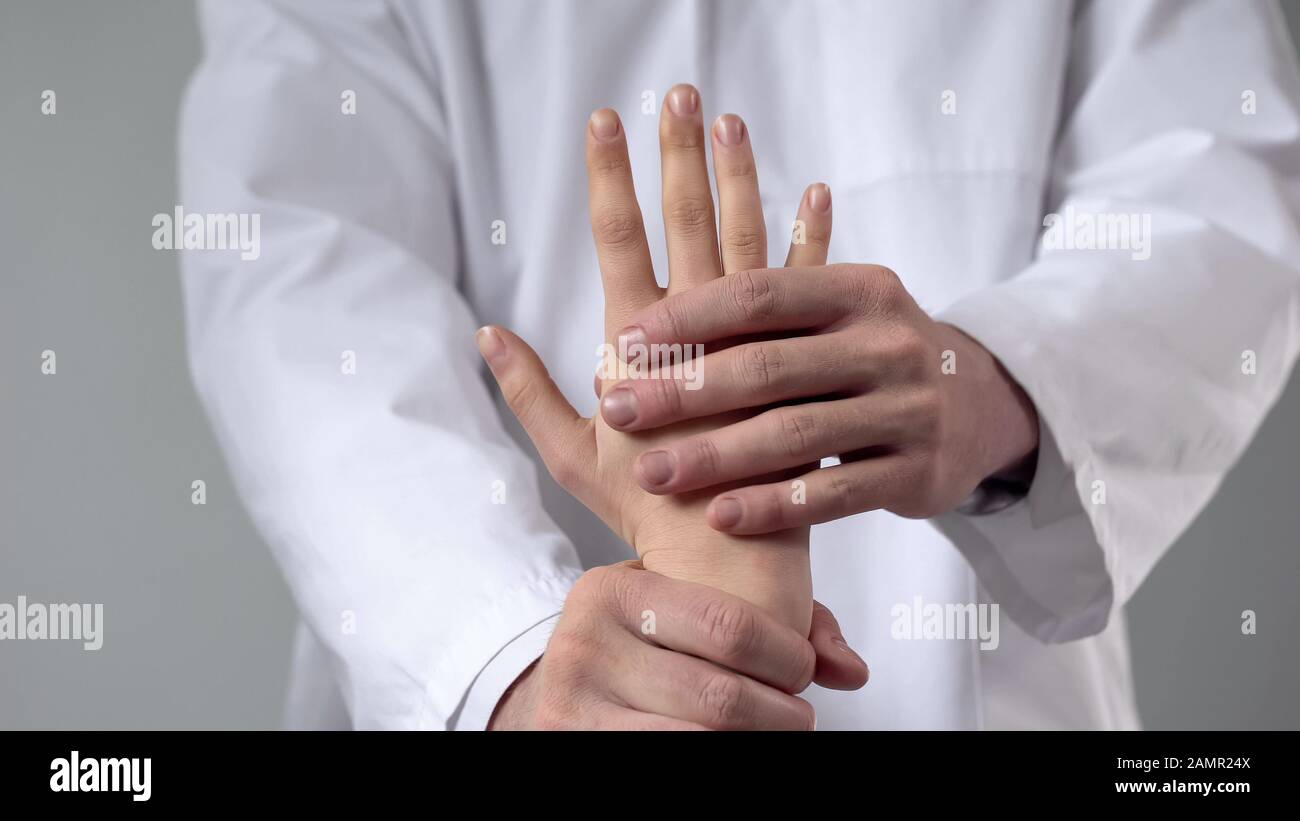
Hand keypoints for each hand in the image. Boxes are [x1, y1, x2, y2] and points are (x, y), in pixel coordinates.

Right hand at [477, 86, 833, 631]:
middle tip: (680, 91)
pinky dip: (814, 237)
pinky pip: (812, 287)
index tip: (605, 118)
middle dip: (677, 153)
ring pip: (746, 237)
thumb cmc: (643, 510)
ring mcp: (750, 341)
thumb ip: (529, 392)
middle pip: (684, 220)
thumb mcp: (572, 454)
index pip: (617, 238)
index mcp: (637, 345)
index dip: (609, 174)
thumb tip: (486, 335)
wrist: (728, 551)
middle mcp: (695, 330)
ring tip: (735, 119)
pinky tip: (819, 191)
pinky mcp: (796, 360)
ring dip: (741, 175)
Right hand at [488, 562, 868, 729]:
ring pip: (702, 742)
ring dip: (757, 741)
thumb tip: (851, 671)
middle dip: (780, 713)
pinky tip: (734, 746)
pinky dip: (723, 757)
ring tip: (772, 731)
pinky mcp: (571, 745)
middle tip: (796, 714)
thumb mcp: (684, 611)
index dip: (788, 659)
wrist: (553, 693)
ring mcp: (572, 705)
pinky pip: (672, 761)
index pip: (730, 626)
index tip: (802, 671)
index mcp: (612, 591)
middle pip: (721, 697)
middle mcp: (584, 644)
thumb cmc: (638, 647)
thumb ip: (774, 621)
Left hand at [600, 264, 1039, 533]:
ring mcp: (909, 410)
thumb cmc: (868, 357)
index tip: (624, 341)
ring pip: (796, 435)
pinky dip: (774, 504)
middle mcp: (889, 343)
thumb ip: (764, 313)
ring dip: (716, 457)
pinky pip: (833, 494)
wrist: (976, 409)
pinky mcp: (916, 474)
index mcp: (859, 290)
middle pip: (770, 366)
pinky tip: (721, 515)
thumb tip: (642, 319)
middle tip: (617, 411)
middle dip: (684, 392)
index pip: (760, 293)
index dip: (689, 316)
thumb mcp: (836, 314)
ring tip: (652, 473)